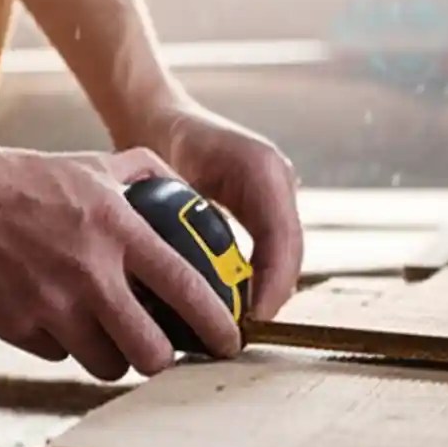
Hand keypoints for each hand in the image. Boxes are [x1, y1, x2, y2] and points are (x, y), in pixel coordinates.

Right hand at [0, 146, 241, 379]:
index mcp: (117, 232)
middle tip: (160, 349)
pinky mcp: (18, 326)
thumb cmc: (27, 178)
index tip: (228, 339)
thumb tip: (188, 195)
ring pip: (104, 364)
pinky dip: (63, 343)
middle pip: (150, 351)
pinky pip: (58, 354)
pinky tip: (55, 317)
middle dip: (162, 357)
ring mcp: (51, 305)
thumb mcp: (94, 163)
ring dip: (112, 356)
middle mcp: (89, 274)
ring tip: (106, 335)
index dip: (217, 325)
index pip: (187, 291)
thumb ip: (147, 173)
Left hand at [144, 103, 304, 319]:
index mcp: (262, 169)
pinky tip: (231, 304)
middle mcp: (278, 179)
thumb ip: (179, 220)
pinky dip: (255, 275)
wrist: (159, 114)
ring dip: (266, 289)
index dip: (272, 282)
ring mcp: (275, 191)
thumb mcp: (167, 178)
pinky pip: (268, 246)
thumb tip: (185, 275)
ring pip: (282, 252)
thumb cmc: (157, 138)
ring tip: (239, 326)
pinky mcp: (262, 204)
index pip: (280, 237)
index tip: (253, 317)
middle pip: (289, 250)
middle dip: (272, 293)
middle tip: (246, 332)